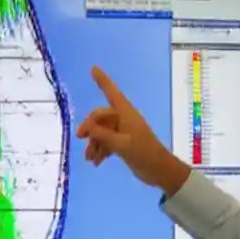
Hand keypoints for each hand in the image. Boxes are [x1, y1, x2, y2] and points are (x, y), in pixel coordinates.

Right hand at [75, 66, 189, 194]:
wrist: (159, 170)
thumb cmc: (143, 153)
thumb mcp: (121, 144)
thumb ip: (102, 134)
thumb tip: (87, 127)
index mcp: (125, 113)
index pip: (111, 92)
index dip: (102, 80)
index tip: (93, 68)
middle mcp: (123, 119)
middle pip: (100, 117)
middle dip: (90, 127)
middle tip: (80, 138)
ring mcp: (123, 132)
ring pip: (101, 132)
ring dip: (94, 144)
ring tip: (90, 159)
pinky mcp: (123, 144)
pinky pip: (106, 142)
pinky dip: (100, 151)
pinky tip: (96, 163)